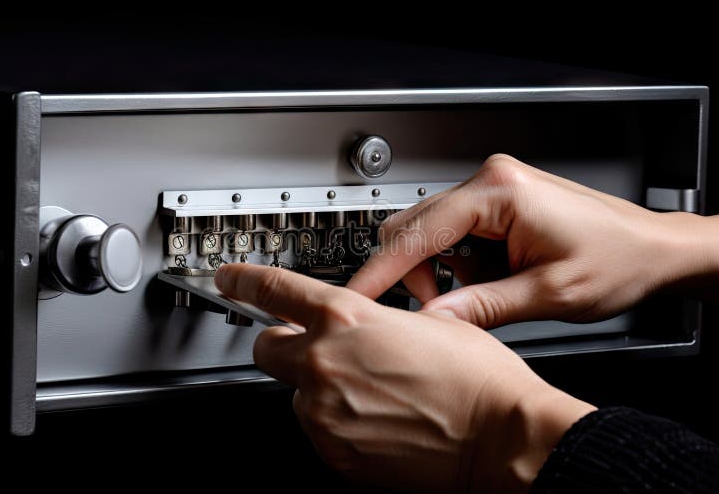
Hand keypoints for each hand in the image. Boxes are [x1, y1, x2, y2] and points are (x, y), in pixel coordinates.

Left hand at [215, 263, 594, 491]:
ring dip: (319, 388)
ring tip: (372, 392)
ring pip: (296, 393)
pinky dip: (337, 422)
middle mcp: (325, 365)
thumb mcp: (428, 320)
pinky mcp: (335, 454)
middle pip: (267, 347)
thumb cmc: (477, 378)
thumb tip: (359, 325)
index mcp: (347, 321)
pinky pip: (319, 430)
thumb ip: (374, 319)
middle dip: (285, 344)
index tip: (230, 278)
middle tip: (320, 349)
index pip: (275, 290)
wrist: (502, 437)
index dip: (244, 280)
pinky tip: (378, 419)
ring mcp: (326, 414)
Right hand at [348, 154, 717, 327]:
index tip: (358, 297)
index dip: (381, 271)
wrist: (654, 250)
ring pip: (430, 233)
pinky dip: (458, 266)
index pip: (417, 232)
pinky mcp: (496, 205)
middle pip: (413, 227)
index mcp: (499, 192)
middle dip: (413, 274)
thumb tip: (431, 320)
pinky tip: (488, 283)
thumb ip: (482, 307)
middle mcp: (489, 182)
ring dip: (440, 272)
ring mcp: (492, 191)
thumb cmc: (619, 259)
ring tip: (477, 298)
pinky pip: (453, 236)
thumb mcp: (549, 294)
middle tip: (434, 311)